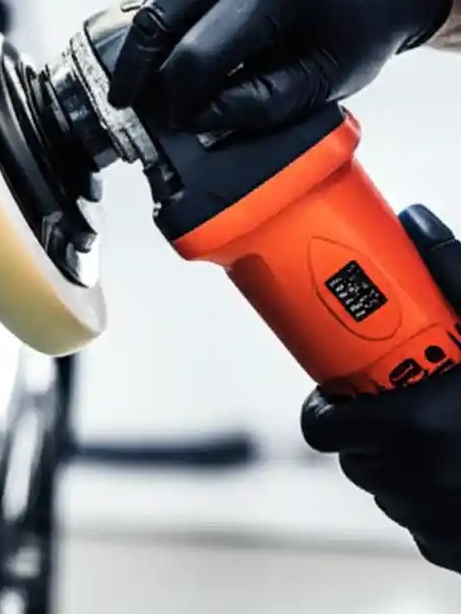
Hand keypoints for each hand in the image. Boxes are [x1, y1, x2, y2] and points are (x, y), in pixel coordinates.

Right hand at [108, 0, 452, 132]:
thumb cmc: (354, 28)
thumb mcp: (317, 84)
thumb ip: (253, 107)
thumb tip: (193, 118)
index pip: (194, 54)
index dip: (177, 99)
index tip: (175, 121)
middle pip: (155, 21)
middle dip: (140, 72)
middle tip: (134, 104)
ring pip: (150, 4)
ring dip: (154, 45)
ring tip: (177, 70)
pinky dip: (165, 19)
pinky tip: (192, 33)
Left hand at [302, 205, 460, 573]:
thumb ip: (458, 274)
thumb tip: (411, 218)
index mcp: (427, 423)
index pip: (325, 427)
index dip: (325, 413)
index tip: (336, 400)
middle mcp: (427, 480)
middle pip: (353, 459)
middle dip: (367, 435)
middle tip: (395, 412)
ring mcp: (441, 522)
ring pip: (384, 493)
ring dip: (399, 470)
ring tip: (437, 443)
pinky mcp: (456, 553)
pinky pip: (419, 529)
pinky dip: (433, 508)